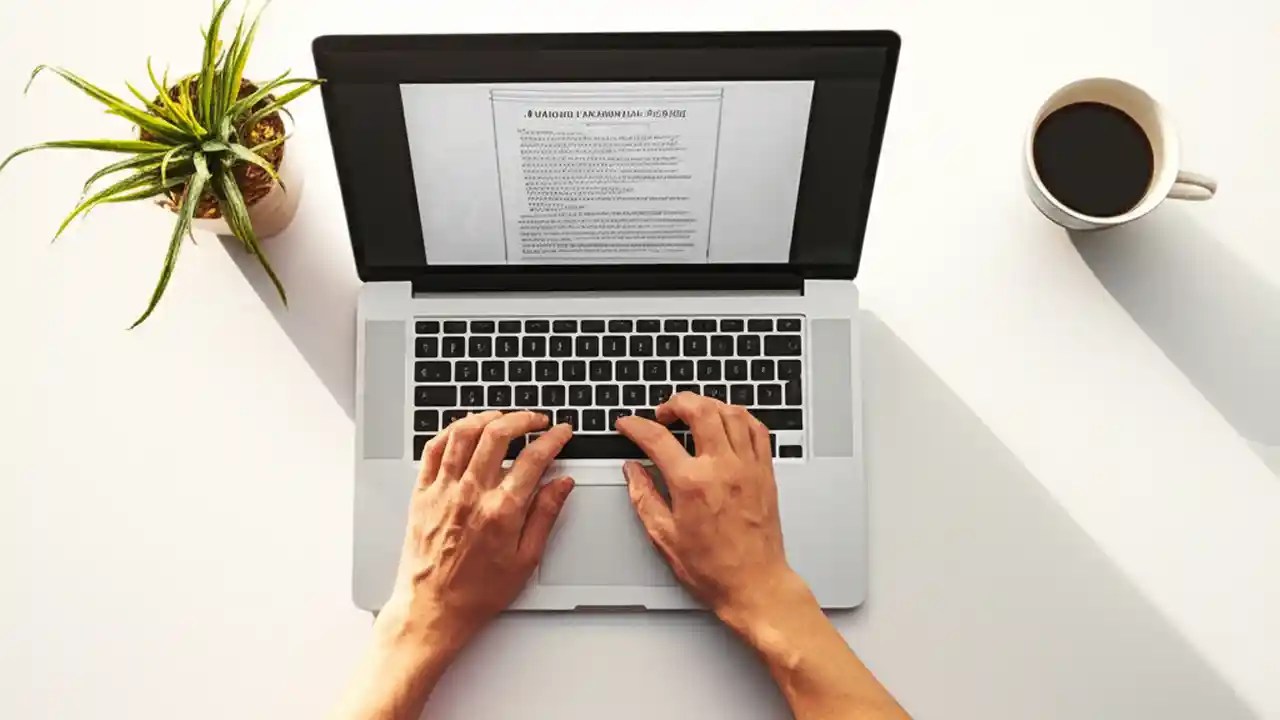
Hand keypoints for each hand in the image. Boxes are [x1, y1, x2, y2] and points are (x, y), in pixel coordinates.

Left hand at [382, 411, 574, 653]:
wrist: (432, 609)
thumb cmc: (477, 592)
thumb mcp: (526, 559)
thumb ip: (545, 515)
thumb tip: (562, 484)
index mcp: (501, 511)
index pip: (534, 458)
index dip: (553, 438)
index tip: (561, 432)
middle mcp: (470, 494)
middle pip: (498, 434)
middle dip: (523, 418)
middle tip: (536, 419)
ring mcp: (443, 491)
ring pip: (464, 433)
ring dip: (487, 417)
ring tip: (503, 417)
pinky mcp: (422, 494)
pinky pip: (434, 449)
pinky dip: (450, 431)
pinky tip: (464, 429)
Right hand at [616, 393, 804, 624]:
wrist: (754, 585)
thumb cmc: (713, 569)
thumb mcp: (664, 536)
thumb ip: (644, 497)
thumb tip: (632, 471)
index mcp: (692, 484)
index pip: (656, 438)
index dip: (635, 426)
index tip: (628, 424)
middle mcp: (722, 468)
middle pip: (700, 410)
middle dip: (676, 402)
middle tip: (663, 413)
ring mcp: (748, 467)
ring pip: (731, 412)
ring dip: (708, 404)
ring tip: (693, 412)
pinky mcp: (765, 472)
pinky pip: (757, 430)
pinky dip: (740, 417)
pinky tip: (727, 422)